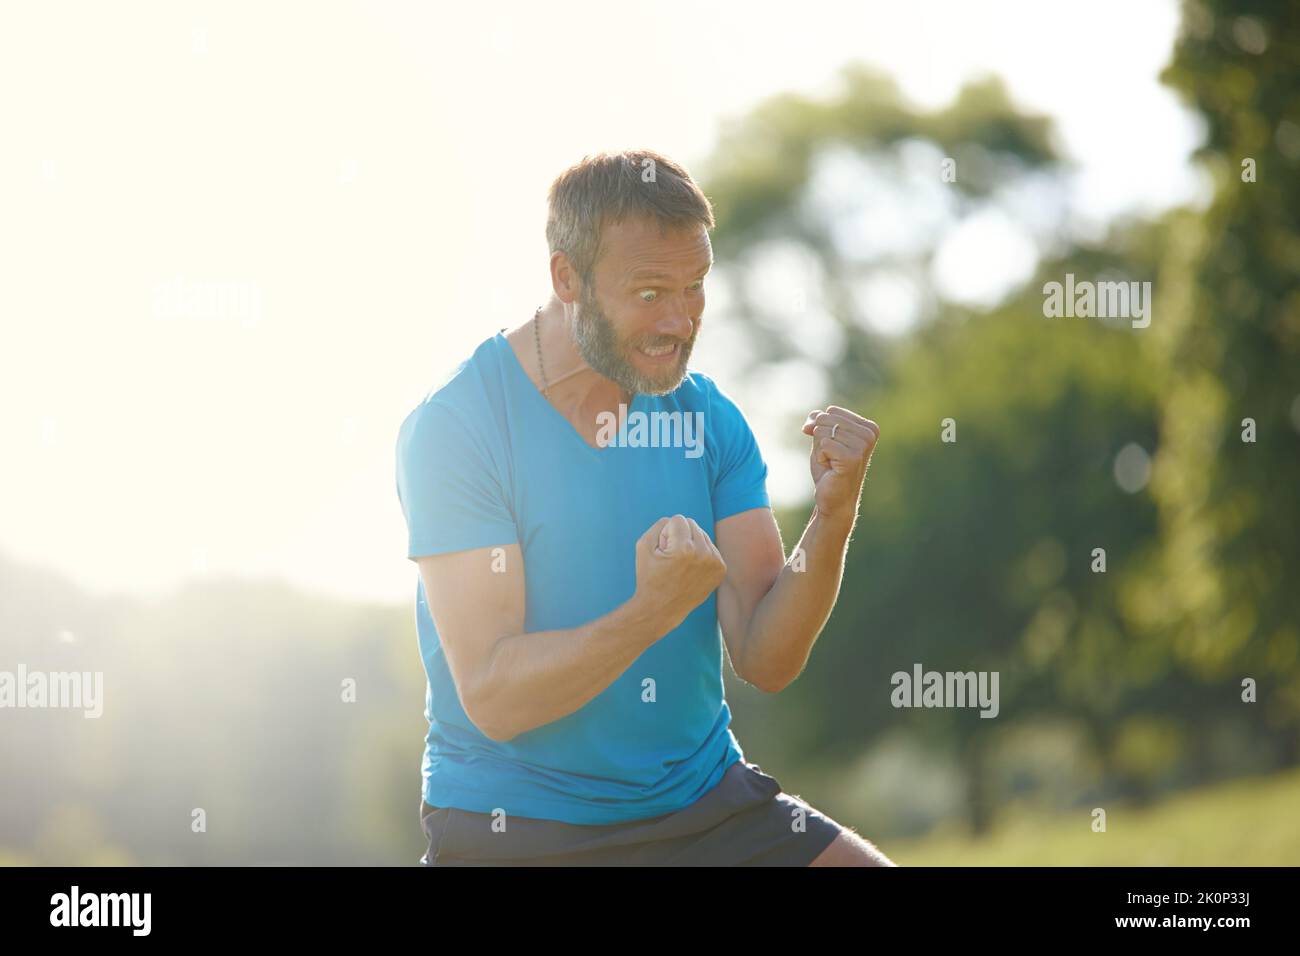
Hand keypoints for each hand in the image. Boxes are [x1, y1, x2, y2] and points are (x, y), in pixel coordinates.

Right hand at [632, 514, 727, 633]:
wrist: (661, 609)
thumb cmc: (649, 577)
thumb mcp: (643, 545)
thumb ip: (659, 525)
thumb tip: (678, 521)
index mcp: (684, 548)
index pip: (678, 519)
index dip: (665, 533)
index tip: (662, 551)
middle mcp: (703, 554)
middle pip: (692, 524)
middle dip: (679, 536)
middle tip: (671, 558)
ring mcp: (715, 563)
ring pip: (702, 535)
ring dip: (690, 544)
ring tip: (681, 564)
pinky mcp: (721, 569)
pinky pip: (710, 547)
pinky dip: (700, 554)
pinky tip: (691, 569)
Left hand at [801, 406, 879, 527]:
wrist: (833, 498)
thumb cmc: (829, 468)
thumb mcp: (822, 438)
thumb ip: (817, 421)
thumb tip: (810, 425)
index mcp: (868, 427)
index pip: (831, 411)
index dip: (822, 428)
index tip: (833, 448)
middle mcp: (869, 434)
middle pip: (826, 419)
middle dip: (820, 440)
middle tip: (831, 458)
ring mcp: (863, 446)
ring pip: (822, 431)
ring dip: (820, 450)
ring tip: (832, 464)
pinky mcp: (852, 458)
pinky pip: (823, 445)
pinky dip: (820, 458)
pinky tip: (831, 469)